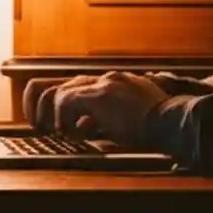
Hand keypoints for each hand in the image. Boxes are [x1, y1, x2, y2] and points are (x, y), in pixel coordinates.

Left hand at [33, 72, 170, 146]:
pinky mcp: (100, 94)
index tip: (55, 123)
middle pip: (58, 83)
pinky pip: (66, 101)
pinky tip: (74, 134)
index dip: (60, 104)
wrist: (174, 120)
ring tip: (58, 132)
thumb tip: (85, 126)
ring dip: (52, 115)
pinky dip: (64, 119)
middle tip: (39, 124)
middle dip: (41, 103)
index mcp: (113, 82)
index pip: (76, 85)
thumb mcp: (129, 117)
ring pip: (58, 91)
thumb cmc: (158, 125)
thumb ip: (105, 118)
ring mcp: (102, 84)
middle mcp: (105, 78)